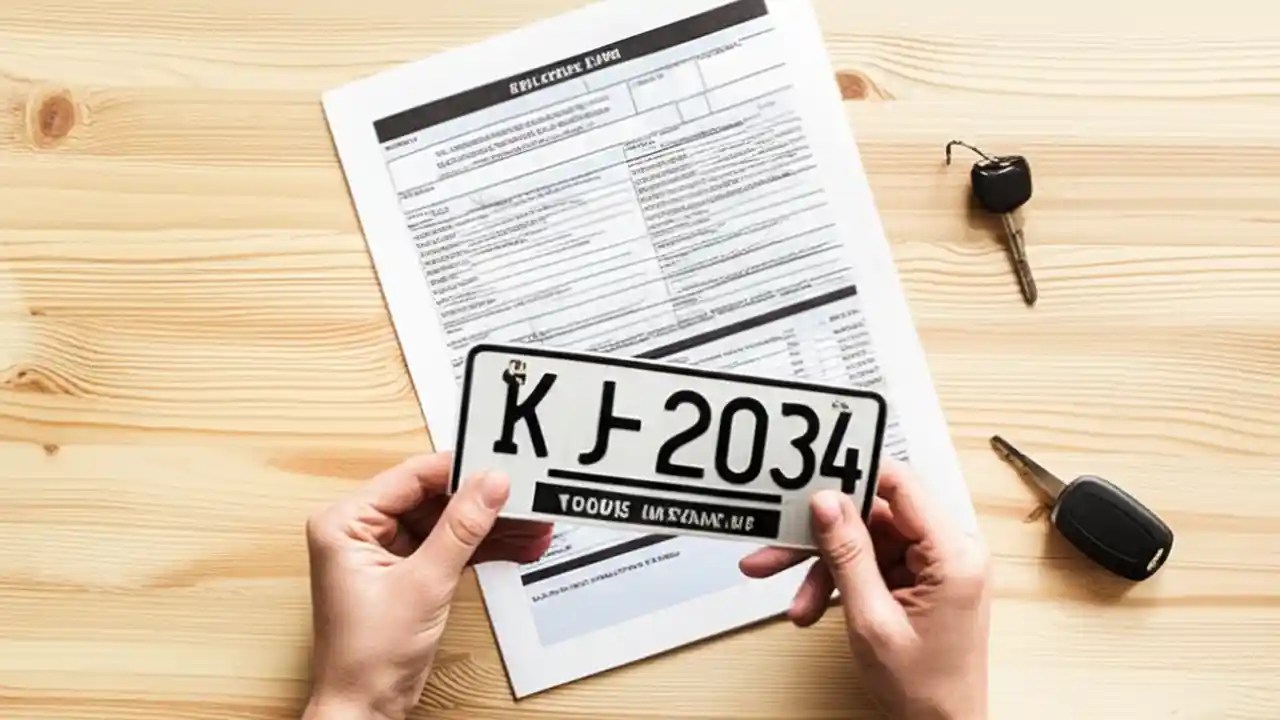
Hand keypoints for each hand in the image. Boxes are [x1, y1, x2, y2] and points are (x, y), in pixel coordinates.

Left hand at [303, 453, 552, 719]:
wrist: (364, 708)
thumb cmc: (366, 657)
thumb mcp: (424, 583)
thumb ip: (462, 529)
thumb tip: (489, 485)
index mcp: (345, 522)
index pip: (410, 477)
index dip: (458, 471)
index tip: (499, 468)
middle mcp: (359, 531)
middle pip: (432, 498)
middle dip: (482, 503)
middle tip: (523, 497)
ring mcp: (383, 551)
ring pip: (446, 523)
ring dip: (488, 527)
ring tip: (530, 523)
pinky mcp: (404, 571)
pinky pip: (447, 547)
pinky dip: (480, 548)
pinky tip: (516, 544)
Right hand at [740, 462, 990, 719]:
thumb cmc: (923, 688)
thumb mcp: (871, 619)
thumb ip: (848, 555)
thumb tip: (827, 502)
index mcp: (954, 555)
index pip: (901, 485)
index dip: (854, 476)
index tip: (811, 482)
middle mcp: (951, 551)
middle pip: (874, 515)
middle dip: (823, 538)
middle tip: (776, 548)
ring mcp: (936, 564)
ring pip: (866, 540)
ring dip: (825, 568)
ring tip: (795, 601)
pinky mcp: (922, 577)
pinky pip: (872, 561)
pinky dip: (840, 582)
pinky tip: (813, 607)